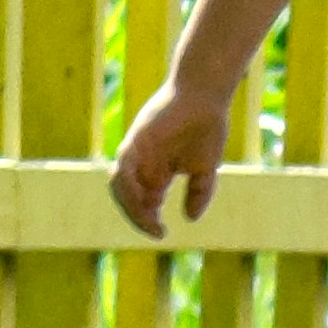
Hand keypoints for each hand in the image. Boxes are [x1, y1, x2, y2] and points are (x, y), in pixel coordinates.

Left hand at [110, 82, 227, 237]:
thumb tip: (190, 218)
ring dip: (130, 206)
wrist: (204, 95)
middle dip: (137, 218)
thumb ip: (199, 192)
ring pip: (119, 185)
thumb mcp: (206, 168)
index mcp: (156, 172)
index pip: (142, 204)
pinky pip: (122, 167)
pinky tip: (144, 199)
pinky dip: (127, 186)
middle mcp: (142, 164)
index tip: (162, 233)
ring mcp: (136, 152)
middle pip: (127, 198)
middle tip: (155, 230)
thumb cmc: (207, 126)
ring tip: (149, 218)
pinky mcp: (135, 140)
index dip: (147, 222)